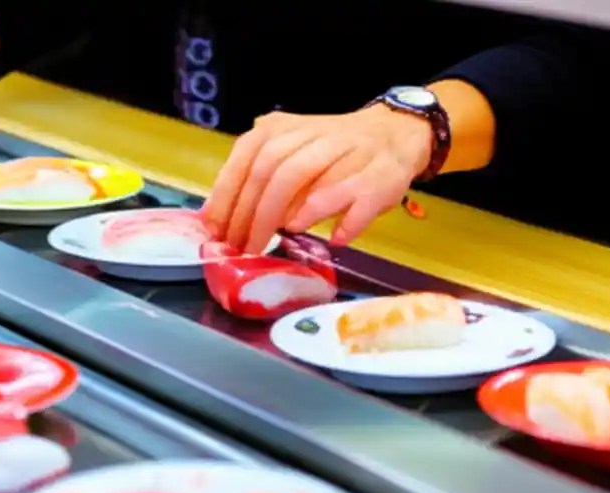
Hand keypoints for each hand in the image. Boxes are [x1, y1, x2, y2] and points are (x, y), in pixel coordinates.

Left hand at [202, 106, 433, 253]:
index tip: (214, 229)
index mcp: (285, 128)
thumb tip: (216, 218)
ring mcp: (349, 154)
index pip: (247, 156)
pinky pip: (358, 200)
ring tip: (267, 244)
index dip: (227, 195)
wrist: (395, 132)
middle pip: (272, 170)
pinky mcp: (381, 177)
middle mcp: (315, 135)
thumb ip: (254, 175)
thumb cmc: (329, 152)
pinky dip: (344, 222)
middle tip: (240, 247)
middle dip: (250, 214)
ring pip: (306, 176)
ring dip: (281, 214)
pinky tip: (332, 239)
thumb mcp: (287, 151)